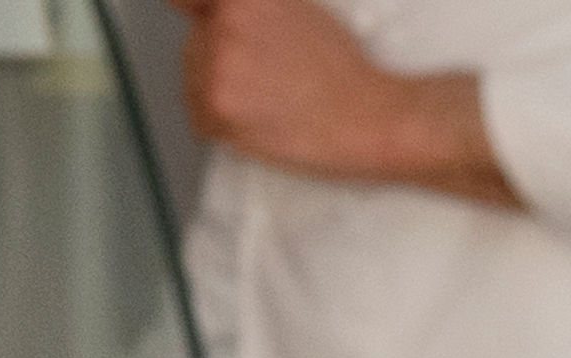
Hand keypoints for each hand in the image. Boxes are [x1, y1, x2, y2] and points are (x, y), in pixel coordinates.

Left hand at [177, 0, 516, 201]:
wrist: (377, 119)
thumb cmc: (350, 74)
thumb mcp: (302, 12)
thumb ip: (255, 10)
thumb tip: (216, 16)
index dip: (194, 13)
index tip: (204, 26)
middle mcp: (224, 23)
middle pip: (194, 47)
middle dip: (220, 68)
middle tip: (270, 87)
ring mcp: (218, 64)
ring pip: (194, 86)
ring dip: (223, 101)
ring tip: (273, 109)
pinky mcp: (219, 107)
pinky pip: (201, 122)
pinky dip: (226, 131)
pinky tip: (264, 128)